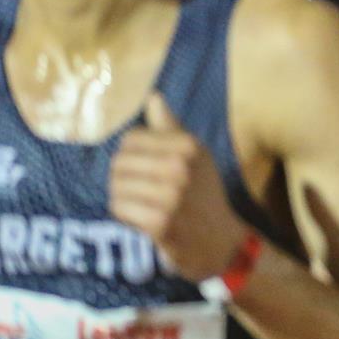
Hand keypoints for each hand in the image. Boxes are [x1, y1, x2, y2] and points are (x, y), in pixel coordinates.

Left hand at [109, 93, 247, 281]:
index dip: (132, 155)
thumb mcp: (196, 156)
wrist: (222, 241)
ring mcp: (170, 196)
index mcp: (188, 146)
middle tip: (140, 191)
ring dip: (123, 199)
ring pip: (116, 187)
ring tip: (141, 205)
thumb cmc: (204, 195)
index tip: (146, 170)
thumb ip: (171, 127)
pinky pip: (120, 209)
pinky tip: (141, 219)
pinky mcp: (160, 224)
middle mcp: (181, 167)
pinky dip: (125, 216)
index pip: (131, 139)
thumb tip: (153, 97)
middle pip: (120, 162)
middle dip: (123, 178)